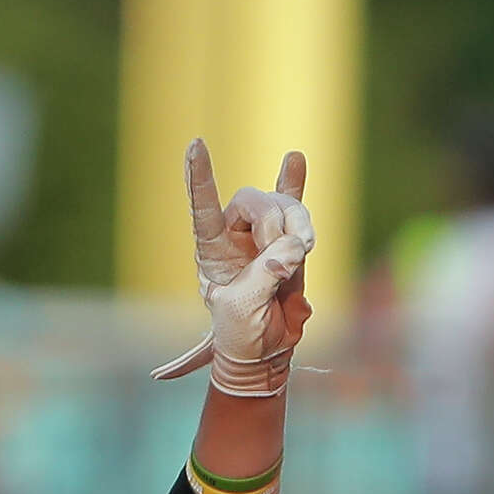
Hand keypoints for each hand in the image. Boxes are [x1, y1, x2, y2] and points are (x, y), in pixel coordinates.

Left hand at [152, 140, 313, 396]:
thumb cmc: (243, 333)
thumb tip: (295, 246)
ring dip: (298, 230)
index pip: (203, 208)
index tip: (195, 145)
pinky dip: (294, 182)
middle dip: (274, 229)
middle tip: (279, 267)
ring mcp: (263, 234)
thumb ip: (267, 275)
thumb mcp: (245, 308)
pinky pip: (293, 202)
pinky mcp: (290, 238)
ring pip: (285, 206)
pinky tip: (294, 159)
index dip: (199, 178)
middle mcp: (235, 235)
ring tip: (296, 263)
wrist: (266, 349)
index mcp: (211, 251)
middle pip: (256, 202)